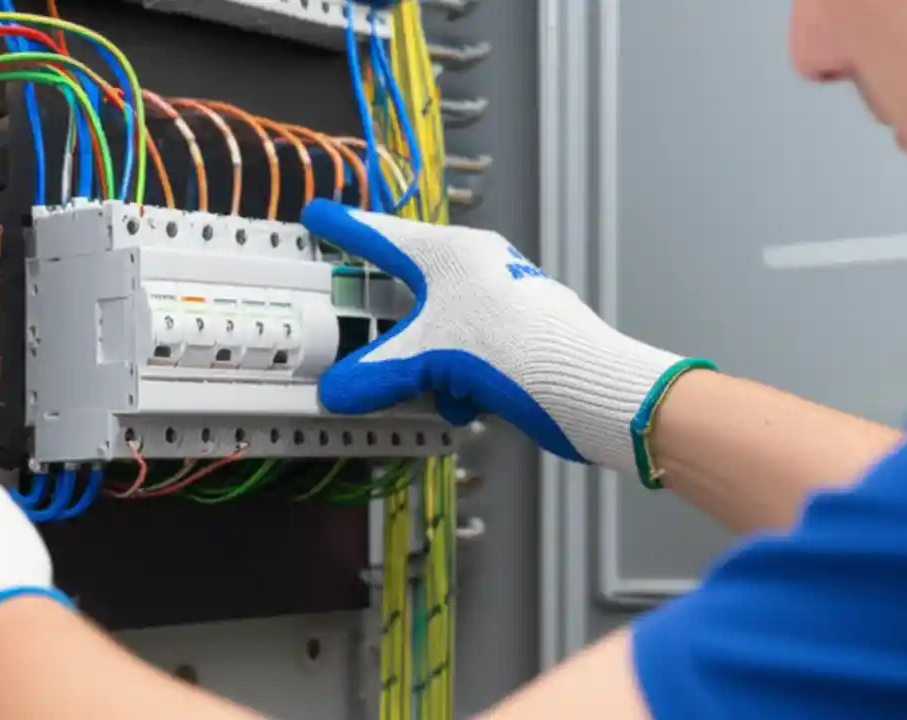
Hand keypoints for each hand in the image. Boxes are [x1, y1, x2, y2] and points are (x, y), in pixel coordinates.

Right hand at [303, 200, 708, 475]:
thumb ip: (376, 374)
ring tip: (426, 387)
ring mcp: (497, 304)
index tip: (318, 215)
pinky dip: (456, 382)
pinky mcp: (513, 339)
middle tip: (350, 330)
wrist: (589, 387)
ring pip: (435, 331)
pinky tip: (465, 403)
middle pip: (408, 290)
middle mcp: (475, 270)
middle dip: (385, 326)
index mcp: (451, 253)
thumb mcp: (430, 359)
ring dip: (426, 366)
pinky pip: (464, 357)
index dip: (344, 227)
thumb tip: (337, 389)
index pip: (381, 235)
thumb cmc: (517, 347)